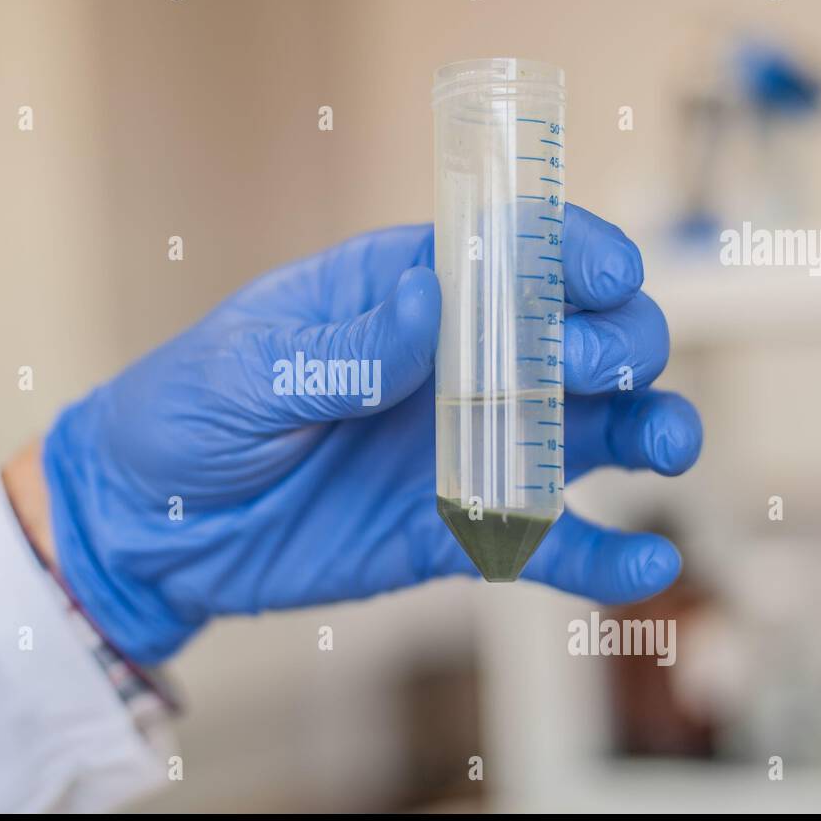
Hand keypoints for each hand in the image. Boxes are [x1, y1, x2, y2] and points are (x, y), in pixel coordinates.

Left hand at [36, 204, 702, 662]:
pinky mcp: (453, 531)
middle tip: (603, 366)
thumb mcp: (242, 371)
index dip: (571, 254)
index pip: (507, 252)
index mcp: (396, 293)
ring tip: (670, 446)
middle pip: (571, 334)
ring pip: (584, 430)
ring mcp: (460, 448)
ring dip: (646, 429)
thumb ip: (340, 348)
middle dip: (614, 341)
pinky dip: (599, 556)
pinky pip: (543, 540)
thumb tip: (427, 298)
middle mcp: (449, 363)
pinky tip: (641, 568)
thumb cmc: (181, 419)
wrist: (151, 535)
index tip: (607, 278)